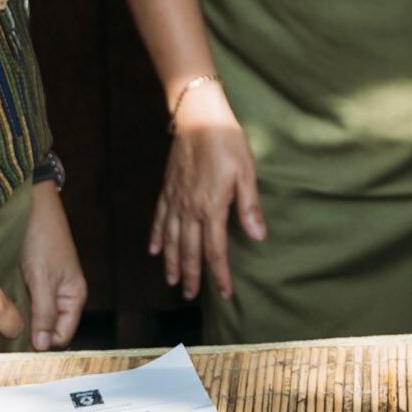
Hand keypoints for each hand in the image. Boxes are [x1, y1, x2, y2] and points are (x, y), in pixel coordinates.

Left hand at [20, 181, 86, 350]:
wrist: (30, 205)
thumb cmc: (43, 237)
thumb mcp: (43, 278)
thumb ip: (45, 312)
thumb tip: (44, 347)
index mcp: (73, 296)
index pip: (61, 336)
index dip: (43, 345)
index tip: (18, 351)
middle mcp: (61, 295)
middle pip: (47, 329)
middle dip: (29, 336)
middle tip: (3, 341)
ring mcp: (45, 287)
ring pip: (33, 317)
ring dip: (19, 322)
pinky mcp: (30, 280)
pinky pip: (24, 303)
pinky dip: (13, 308)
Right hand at [152, 81, 263, 301]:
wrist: (197, 116)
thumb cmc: (226, 141)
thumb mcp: (246, 172)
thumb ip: (249, 207)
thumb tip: (258, 237)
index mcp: (211, 207)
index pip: (215, 250)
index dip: (219, 274)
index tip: (225, 292)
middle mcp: (190, 209)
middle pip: (190, 250)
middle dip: (192, 275)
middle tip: (190, 295)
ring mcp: (175, 199)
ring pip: (172, 239)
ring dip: (172, 262)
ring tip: (173, 281)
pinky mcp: (167, 188)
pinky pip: (159, 218)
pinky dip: (156, 236)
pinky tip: (154, 249)